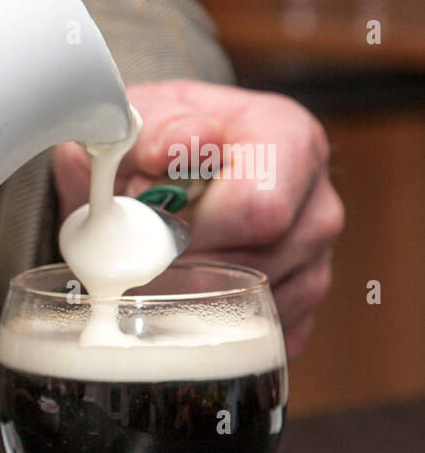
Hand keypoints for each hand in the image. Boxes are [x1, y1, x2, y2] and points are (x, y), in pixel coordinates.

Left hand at [52, 80, 344, 358]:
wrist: (161, 163)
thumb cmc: (156, 139)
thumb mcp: (142, 117)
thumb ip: (154, 129)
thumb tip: (181, 143)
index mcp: (288, 140)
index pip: (259, 207)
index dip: (194, 228)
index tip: (147, 226)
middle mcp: (314, 201)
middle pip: (261, 262)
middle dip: (187, 266)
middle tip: (138, 256)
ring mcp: (314, 257)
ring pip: (261, 306)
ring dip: (195, 298)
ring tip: (154, 270)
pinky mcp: (297, 301)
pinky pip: (261, 335)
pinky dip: (212, 328)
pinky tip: (177, 304)